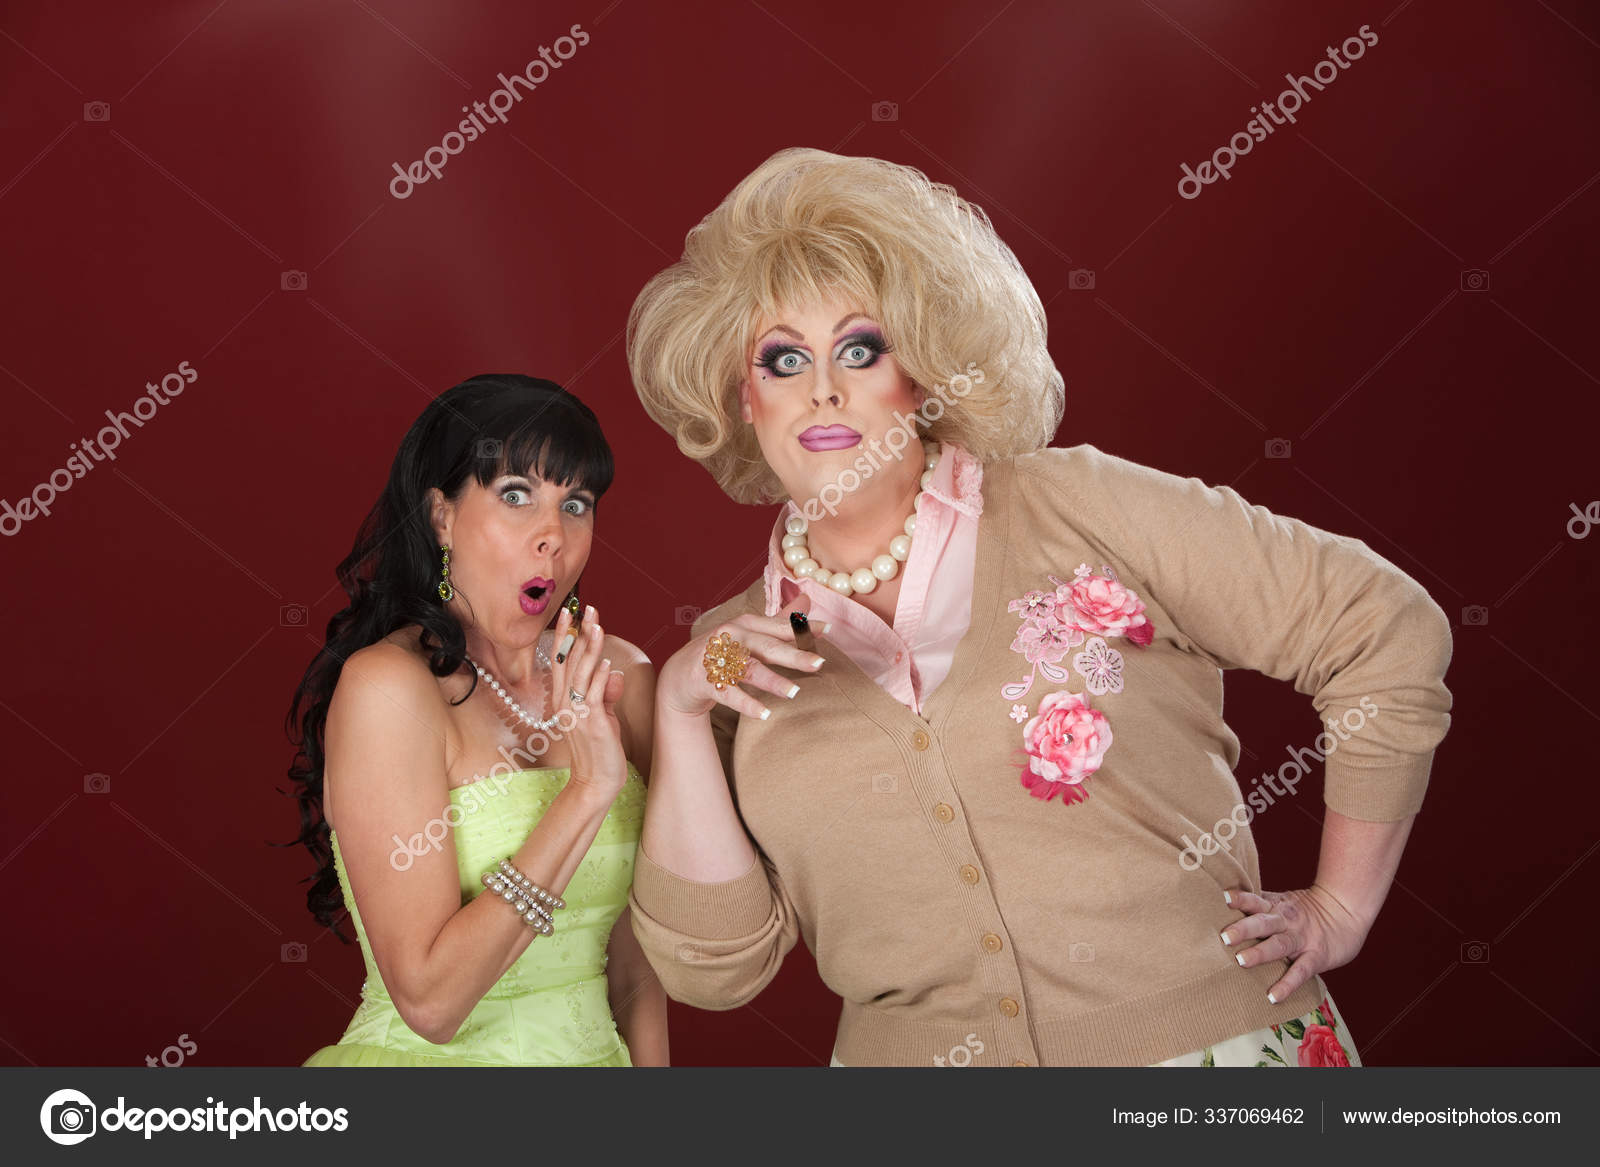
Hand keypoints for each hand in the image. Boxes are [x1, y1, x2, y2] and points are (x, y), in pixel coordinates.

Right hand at [547, 604, 627, 798]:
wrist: (594, 783)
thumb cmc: (599, 751)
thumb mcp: (602, 717)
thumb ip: (605, 694)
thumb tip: (612, 671)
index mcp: (563, 700)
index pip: (561, 661)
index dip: (566, 637)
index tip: (571, 614)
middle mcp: (565, 703)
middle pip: (568, 661)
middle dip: (577, 633)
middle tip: (585, 609)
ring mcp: (576, 713)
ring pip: (580, 673)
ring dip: (589, 648)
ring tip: (595, 625)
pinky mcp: (590, 723)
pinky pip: (592, 694)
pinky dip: (599, 676)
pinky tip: (606, 661)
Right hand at [657, 607, 824, 721]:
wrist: (679, 676)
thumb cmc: (721, 652)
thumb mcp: (749, 634)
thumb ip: (779, 621)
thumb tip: (806, 600)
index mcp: (746, 624)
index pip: (779, 627)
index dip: (802, 628)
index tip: (828, 630)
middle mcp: (732, 637)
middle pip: (767, 647)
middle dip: (794, 655)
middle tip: (819, 664)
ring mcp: (716, 658)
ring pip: (749, 670)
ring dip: (772, 681)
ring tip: (794, 693)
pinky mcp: (704, 679)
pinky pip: (729, 693)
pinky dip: (746, 704)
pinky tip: (764, 714)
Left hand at [1219, 883, 1369, 1003]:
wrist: (1347, 910)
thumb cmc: (1307, 908)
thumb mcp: (1283, 901)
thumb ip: (1259, 905)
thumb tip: (1223, 907)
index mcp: (1276, 906)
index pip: (1255, 900)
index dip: (1240, 899)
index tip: (1223, 898)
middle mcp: (1286, 921)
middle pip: (1263, 923)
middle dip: (1244, 929)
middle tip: (1225, 936)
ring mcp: (1301, 939)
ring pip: (1279, 945)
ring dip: (1260, 953)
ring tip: (1241, 962)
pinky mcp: (1316, 956)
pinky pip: (1301, 972)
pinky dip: (1287, 984)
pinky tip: (1273, 997)